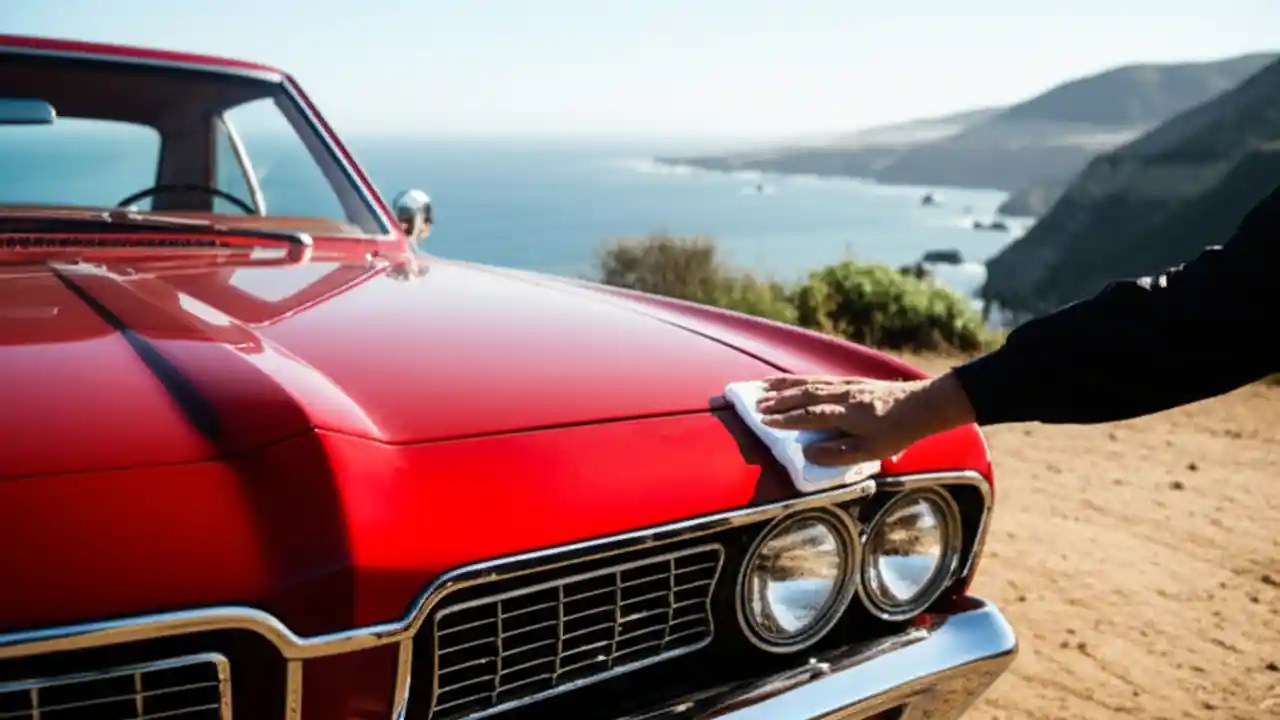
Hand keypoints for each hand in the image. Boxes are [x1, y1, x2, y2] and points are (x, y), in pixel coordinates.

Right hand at [755, 372, 975, 465]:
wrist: (923, 405)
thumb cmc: (897, 432)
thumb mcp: (872, 452)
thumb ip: (839, 454)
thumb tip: (808, 453)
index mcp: (850, 414)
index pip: (811, 415)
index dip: (786, 419)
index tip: (763, 422)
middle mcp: (844, 395)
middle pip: (805, 395)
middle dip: (778, 401)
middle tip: (755, 405)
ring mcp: (846, 385)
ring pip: (810, 383)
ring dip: (784, 386)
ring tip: (761, 388)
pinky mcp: (849, 380)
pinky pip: (819, 378)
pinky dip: (799, 379)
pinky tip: (788, 381)